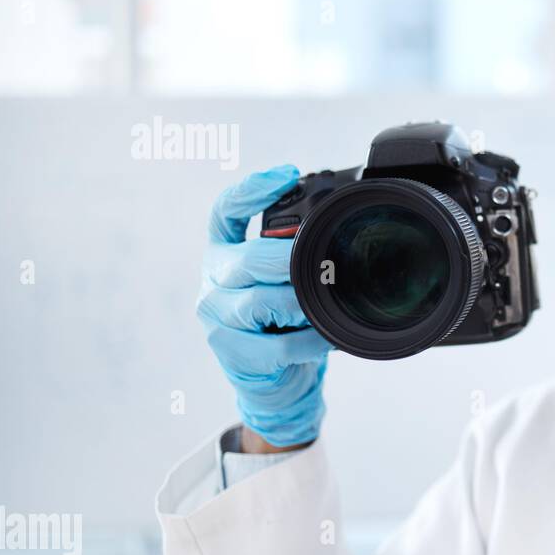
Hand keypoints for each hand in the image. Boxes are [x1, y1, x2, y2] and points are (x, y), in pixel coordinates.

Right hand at [197, 165, 332, 448]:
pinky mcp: (230, 351)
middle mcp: (214, 278)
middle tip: (326, 265)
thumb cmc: (285, 322)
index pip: (224, 211)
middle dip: (291, 260)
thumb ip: (296, 252)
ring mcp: (216, 315)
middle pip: (248, 257)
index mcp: (225, 251)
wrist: (276, 381)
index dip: (252, 189)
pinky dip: (309, 341)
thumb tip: (341, 223)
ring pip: (260, 302)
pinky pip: (277, 344)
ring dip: (300, 305)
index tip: (288, 174)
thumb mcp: (287, 279)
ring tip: (324, 307)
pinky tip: (327, 338)